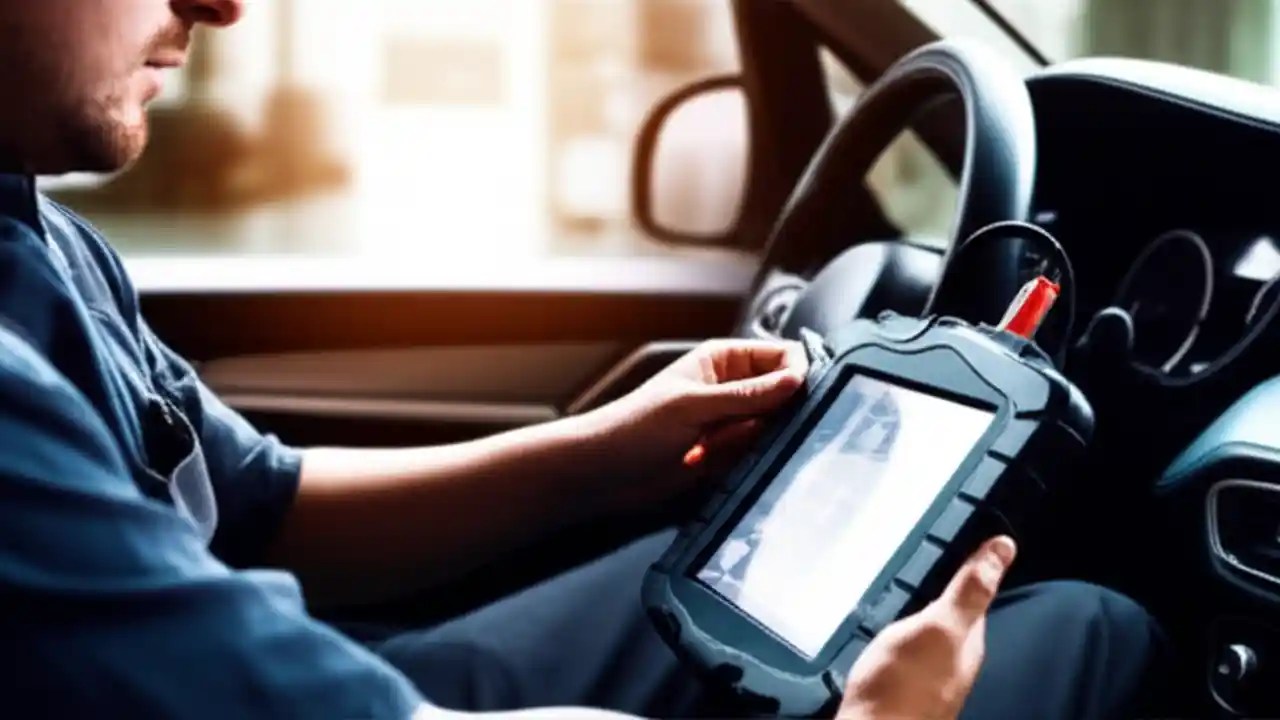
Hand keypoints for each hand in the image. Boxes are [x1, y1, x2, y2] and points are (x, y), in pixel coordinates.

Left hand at [585, 339, 807, 506]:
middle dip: (770, 418)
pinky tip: (704, 463)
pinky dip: (739, 463)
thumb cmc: (634, 427)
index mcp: (725, 360)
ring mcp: (731, 423)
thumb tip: (796, 381)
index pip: (783, 356)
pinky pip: (756, 457)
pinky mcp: (726, 455)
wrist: (603, 472)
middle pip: (784, 396)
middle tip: (735, 431)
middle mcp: (733, 388)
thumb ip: (747, 395)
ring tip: (707, 448)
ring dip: (748, 445)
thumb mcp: (693, 405)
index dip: (796, 375)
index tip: (794, 399)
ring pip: (773, 430)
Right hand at [837, 537, 1017, 719]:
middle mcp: (954, 666)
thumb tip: (1006, 545)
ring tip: (895, 602)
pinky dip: (899, 648)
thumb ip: (970, 590)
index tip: (950, 547)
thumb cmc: (904, 683)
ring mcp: (929, 685)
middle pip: (951, 625)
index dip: (963, 576)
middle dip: (936, 601)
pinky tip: (883, 645)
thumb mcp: (940, 627)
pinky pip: (907, 662)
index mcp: (968, 645)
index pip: (973, 602)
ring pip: (929, 645)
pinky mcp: (903, 697)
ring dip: (917, 624)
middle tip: (916, 571)